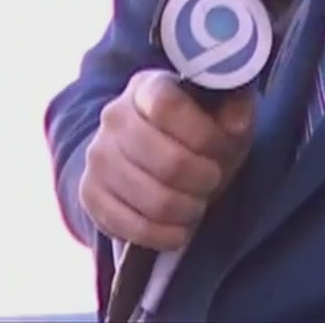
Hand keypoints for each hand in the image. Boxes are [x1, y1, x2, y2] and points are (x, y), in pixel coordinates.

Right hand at [78, 69, 255, 251]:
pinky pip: (132, 227)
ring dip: (188, 210)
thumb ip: (235, 107)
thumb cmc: (193, 134)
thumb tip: (235, 124)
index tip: (222, 146)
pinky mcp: (89, 193)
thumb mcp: (221, 114)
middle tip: (211, 181)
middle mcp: (113, 117)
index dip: (203, 134)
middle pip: (167, 161)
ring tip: (195, 204)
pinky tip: (178, 228)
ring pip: (155, 201)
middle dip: (203, 180)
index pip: (167, 106)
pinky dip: (165, 235)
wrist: (147, 157)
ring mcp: (98, 157)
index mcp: (146, 88)